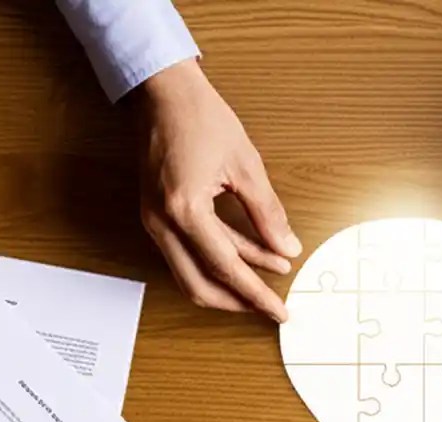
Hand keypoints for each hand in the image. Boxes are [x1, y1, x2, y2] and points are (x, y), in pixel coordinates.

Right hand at [137, 59, 299, 321]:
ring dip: (229, 279)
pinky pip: (186, 250)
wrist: (161, 91)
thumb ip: (267, 214)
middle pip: (199, 285)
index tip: (279, 310)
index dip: (256, 294)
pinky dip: (216, 259)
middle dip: (237, 301)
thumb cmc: (198, 117)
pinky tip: (249, 255)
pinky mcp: (156, 214)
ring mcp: (154, 220)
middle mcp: (162, 222)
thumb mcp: (245, 166)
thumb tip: (287, 248)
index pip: (226, 268)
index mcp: (184, 210)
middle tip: (270, 306)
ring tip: (269, 276)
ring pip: (190, 271)